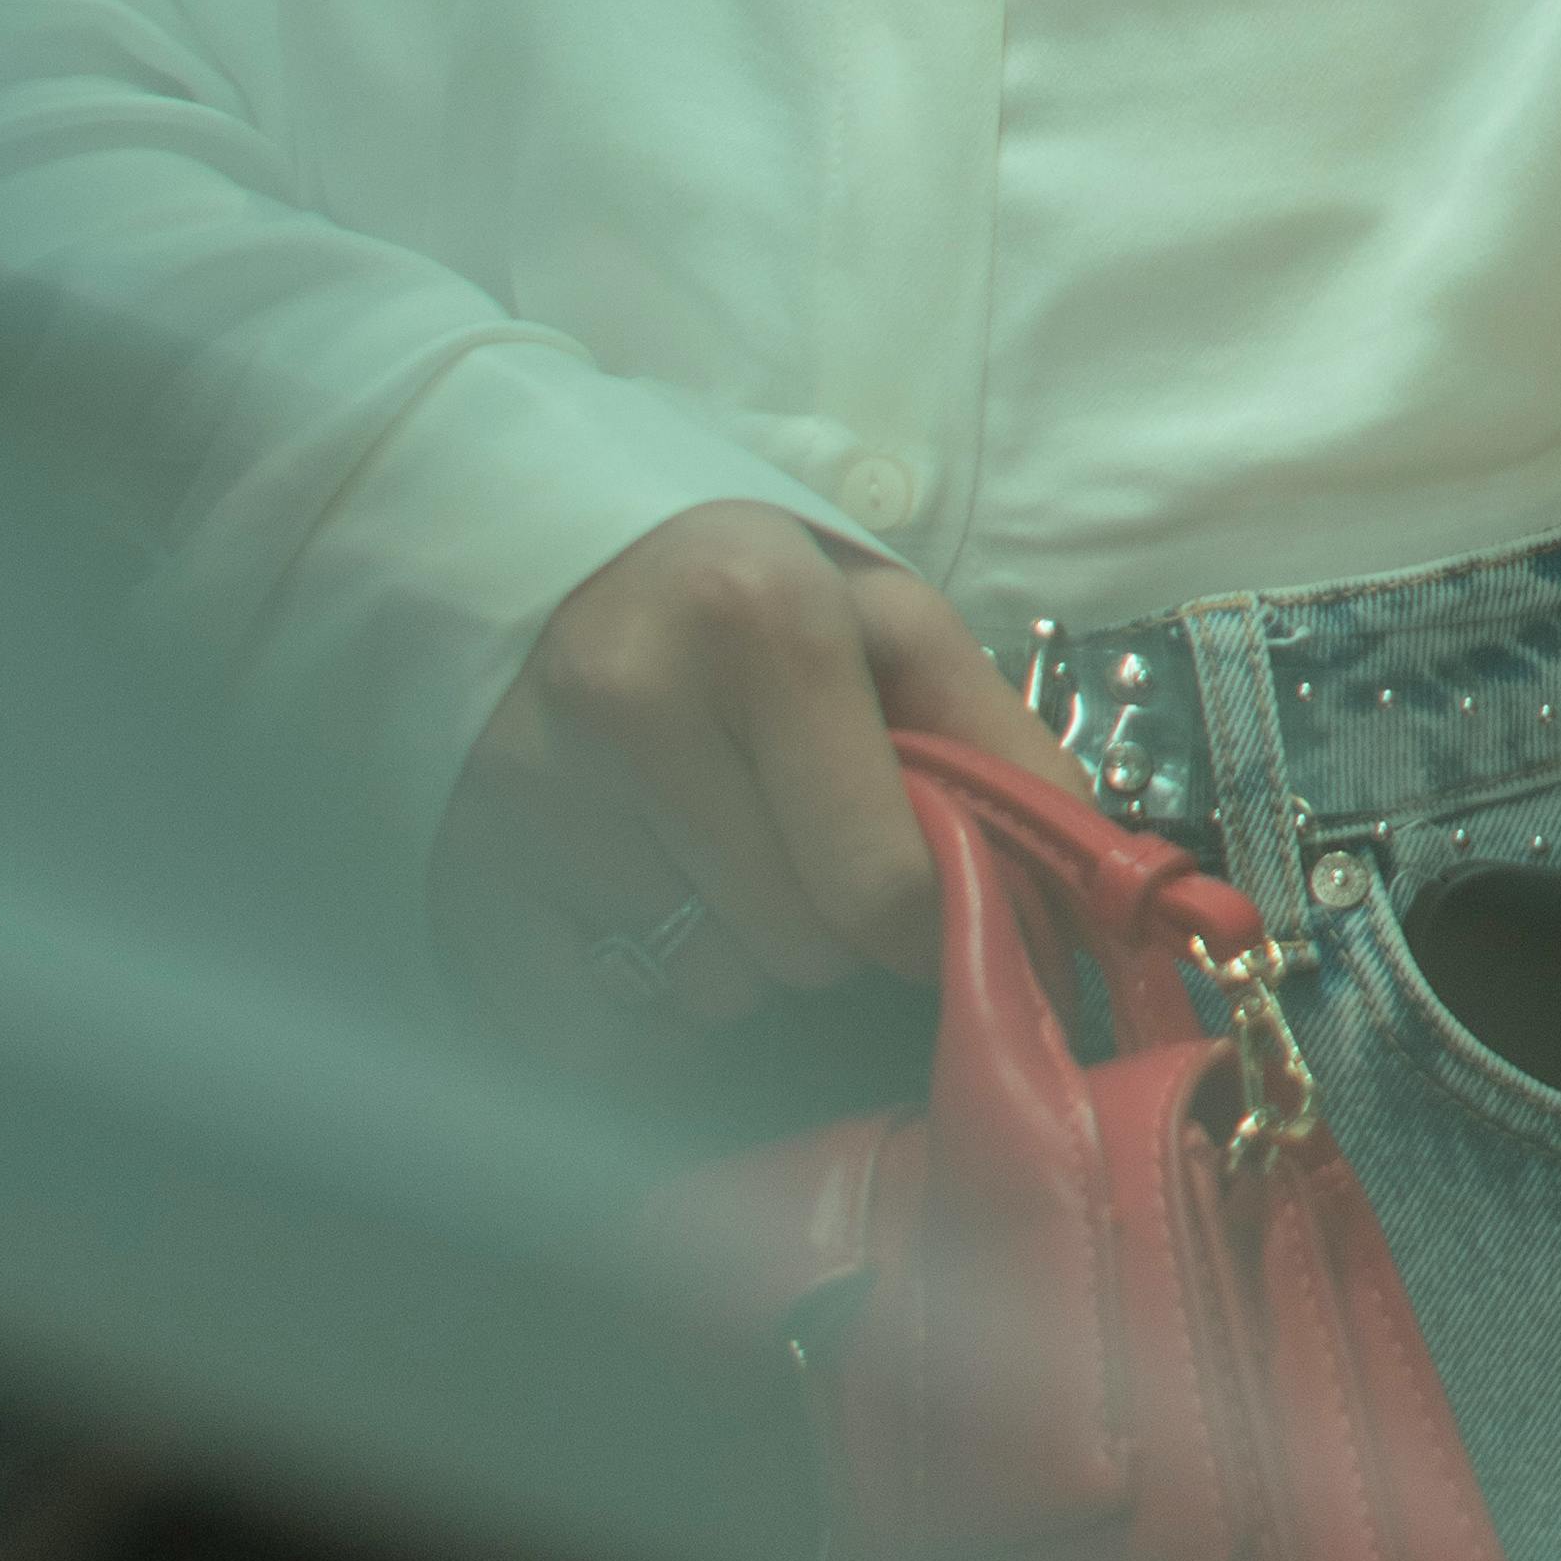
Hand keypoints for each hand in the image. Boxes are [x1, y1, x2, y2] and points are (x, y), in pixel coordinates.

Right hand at [433, 495, 1054, 1081]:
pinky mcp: (462, 864)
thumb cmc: (728, 584)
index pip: (880, 883)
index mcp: (758, 624)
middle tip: (794, 840)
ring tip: (702, 853)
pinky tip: (633, 915)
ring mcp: (531, 792)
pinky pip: (587, 1031)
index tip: (928, 905)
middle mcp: (632, 702)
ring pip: (698, 989)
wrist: (513, 530)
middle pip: (796, 951)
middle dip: (826, 926)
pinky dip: (631, 1008)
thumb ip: (998, 742)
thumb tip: (1098, 895)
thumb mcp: (878, 616)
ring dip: (729, 957)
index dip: (928, 922)